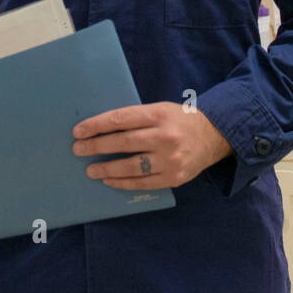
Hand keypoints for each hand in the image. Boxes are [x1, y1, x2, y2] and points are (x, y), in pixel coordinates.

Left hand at [71, 101, 233, 189]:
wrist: (215, 136)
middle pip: (122, 143)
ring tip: (90, 169)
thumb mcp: (161, 110)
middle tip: (78, 149)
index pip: (121, 119)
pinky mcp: (174, 177)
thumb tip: (101, 129)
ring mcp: (170, 159)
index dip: (96, 125)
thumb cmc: (180, 121)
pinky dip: (122, 182)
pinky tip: (109, 180)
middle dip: (95, 147)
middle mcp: (165, 137)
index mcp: (159, 114)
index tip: (79, 131)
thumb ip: (137, 118)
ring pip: (130, 167)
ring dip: (105, 168)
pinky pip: (142, 183)